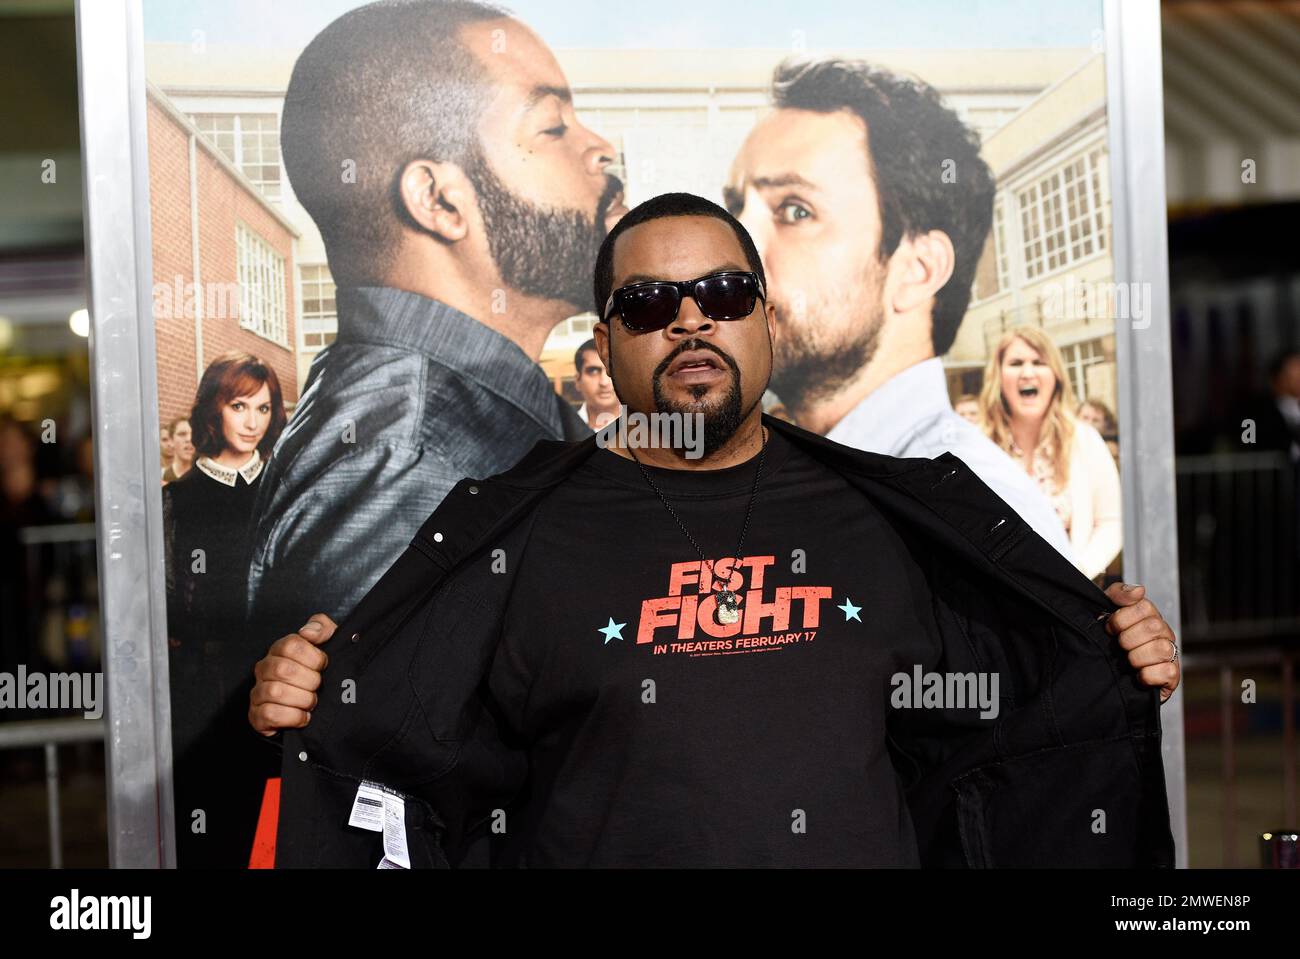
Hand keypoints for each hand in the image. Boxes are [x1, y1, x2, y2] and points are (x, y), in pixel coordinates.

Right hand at [248, 613, 335, 734]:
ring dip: (302, 700)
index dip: (313, 657)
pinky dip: (292, 717)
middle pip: (283, 669)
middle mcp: (264, 668)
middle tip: (318, 686)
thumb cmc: (320, 674)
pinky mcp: (256, 715)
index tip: (323, 665)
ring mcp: (258, 692)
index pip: (291, 645)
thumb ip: (322, 628)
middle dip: (309, 681)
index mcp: (280, 650)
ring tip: (311, 702)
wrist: (318, 709)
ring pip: (274, 691)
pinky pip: (269, 714)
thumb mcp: (329, 646)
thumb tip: (307, 632)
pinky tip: (303, 716)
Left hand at [1104, 583, 1178, 702]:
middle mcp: (1163, 633)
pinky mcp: (1171, 677)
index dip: (1121, 618)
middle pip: (1153, 626)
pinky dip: (1148, 675)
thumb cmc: (1106, 640)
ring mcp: (1169, 655)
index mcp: (1148, 616)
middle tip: (1118, 646)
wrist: (1100, 674)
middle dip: (1127, 638)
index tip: (1109, 628)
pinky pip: (1168, 672)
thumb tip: (1140, 590)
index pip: (1144, 606)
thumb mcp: (1104, 611)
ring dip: (1137, 657)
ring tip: (1127, 662)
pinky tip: (1137, 676)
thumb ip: (1118, 594)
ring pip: (1162, 649)